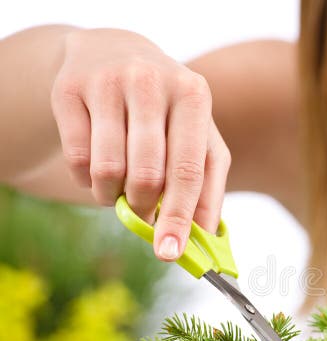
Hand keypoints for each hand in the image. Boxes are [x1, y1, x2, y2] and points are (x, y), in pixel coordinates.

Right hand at [50, 28, 229, 259]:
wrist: (113, 52)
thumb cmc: (169, 112)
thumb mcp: (198, 138)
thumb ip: (208, 187)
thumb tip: (205, 239)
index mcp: (194, 96)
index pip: (188, 170)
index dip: (179, 218)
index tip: (171, 253)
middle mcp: (151, 83)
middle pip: (147, 175)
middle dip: (144, 208)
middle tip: (142, 214)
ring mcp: (107, 82)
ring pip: (108, 170)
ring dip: (112, 196)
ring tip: (119, 190)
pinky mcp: (68, 88)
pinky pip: (77, 160)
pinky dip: (86, 180)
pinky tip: (97, 167)